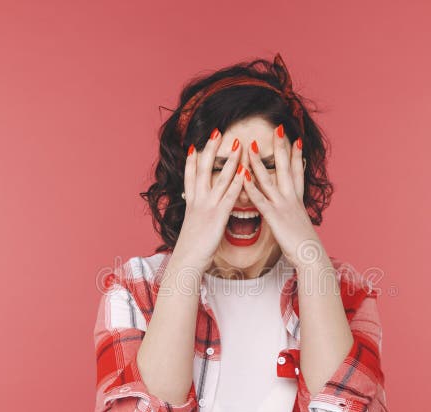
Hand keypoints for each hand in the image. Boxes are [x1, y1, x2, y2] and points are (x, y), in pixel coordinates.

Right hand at [173, 129, 245, 271]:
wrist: (187, 260)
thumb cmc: (191, 249)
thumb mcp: (192, 228)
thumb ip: (197, 217)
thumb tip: (199, 214)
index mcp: (191, 203)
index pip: (190, 176)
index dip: (192, 160)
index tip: (194, 146)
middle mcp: (198, 200)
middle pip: (203, 168)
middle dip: (210, 149)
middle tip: (216, 132)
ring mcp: (208, 206)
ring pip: (219, 177)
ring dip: (229, 159)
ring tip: (237, 143)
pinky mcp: (218, 215)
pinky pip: (229, 195)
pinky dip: (237, 181)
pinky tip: (244, 170)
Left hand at [243, 125, 324, 268]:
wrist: (311, 256)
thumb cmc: (304, 245)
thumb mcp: (300, 225)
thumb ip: (293, 214)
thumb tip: (292, 212)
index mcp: (297, 200)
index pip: (297, 173)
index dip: (296, 156)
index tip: (295, 140)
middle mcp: (291, 199)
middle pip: (286, 168)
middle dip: (282, 148)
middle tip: (279, 128)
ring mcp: (283, 206)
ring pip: (270, 180)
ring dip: (260, 162)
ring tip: (251, 146)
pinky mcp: (274, 217)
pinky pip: (260, 199)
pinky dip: (251, 186)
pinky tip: (243, 176)